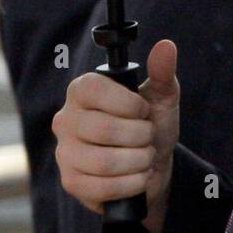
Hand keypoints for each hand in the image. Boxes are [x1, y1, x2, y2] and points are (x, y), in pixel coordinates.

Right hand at [53, 39, 180, 232]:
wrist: (151, 168)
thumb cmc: (150, 127)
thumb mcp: (161, 99)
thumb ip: (162, 73)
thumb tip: (167, 46)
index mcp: (82, 91)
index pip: (96, 90)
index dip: (129, 104)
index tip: (144, 111)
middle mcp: (66, 119)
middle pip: (104, 129)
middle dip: (140, 137)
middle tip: (148, 138)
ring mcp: (65, 152)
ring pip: (105, 161)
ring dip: (139, 162)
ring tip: (145, 158)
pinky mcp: (71, 182)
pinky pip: (103, 187)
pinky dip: (132, 184)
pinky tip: (138, 177)